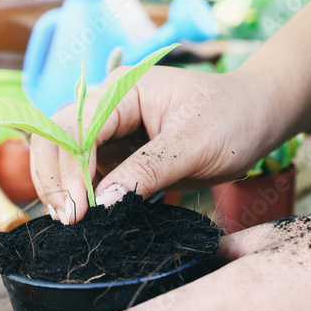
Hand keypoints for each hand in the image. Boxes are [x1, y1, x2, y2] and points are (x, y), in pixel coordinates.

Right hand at [30, 67, 274, 223]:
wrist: (256, 116)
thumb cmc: (232, 119)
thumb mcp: (194, 147)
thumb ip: (148, 171)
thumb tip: (105, 202)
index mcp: (125, 90)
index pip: (79, 127)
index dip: (71, 168)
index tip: (79, 208)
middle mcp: (109, 103)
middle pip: (56, 134)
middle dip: (54, 176)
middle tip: (67, 218)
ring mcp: (110, 127)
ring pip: (61, 151)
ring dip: (58, 185)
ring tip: (69, 220)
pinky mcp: (116, 150)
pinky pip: (83, 169)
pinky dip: (76, 191)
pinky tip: (82, 216)